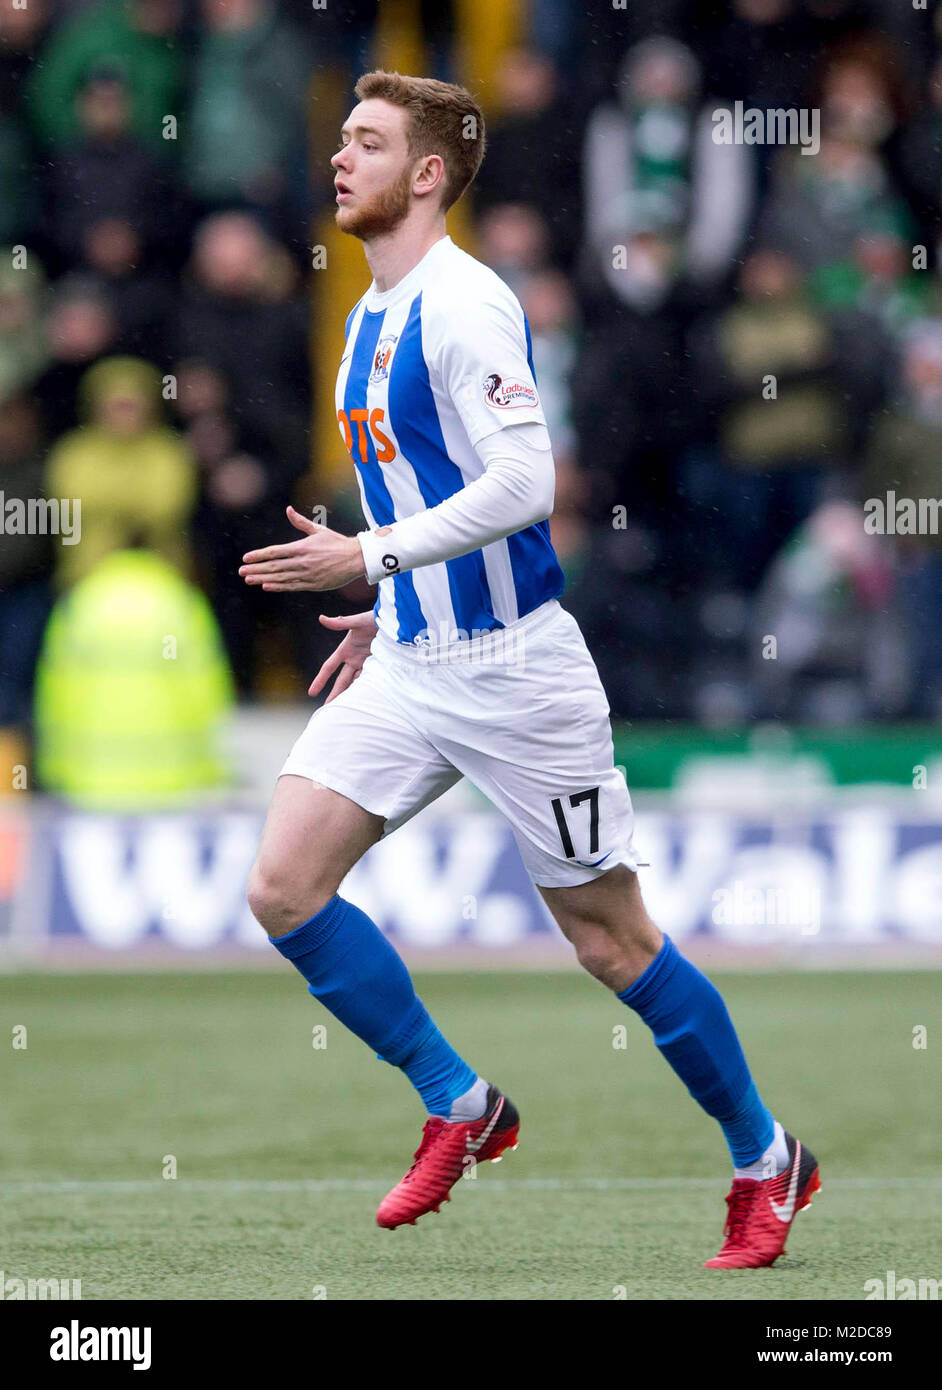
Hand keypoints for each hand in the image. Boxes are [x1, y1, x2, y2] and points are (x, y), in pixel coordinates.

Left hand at [239, 506, 365, 591]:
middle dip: (256, 569)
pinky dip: (278, 586)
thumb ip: (300, 522)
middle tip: (241, 571)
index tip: (246, 558)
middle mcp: (302, 562)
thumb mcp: (318, 530)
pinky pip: (292, 586)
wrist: (356, 559)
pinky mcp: (313, 584)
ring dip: (263, 578)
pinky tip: (266, 586)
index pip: (275, 552)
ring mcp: (307, 574)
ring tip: (249, 579)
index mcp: (301, 547)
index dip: (259, 555)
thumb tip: (288, 510)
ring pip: (280, 577)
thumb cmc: (337, 543)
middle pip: (274, 566)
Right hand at [309, 610, 376, 701]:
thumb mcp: (359, 621)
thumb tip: (321, 618)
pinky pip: (371, 679)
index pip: (329, 667)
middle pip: (342, 680)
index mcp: (346, 649)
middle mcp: (354, 658)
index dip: (320, 680)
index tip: (311, 692)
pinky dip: (368, 688)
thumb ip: (341, 622)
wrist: (396, 620)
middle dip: (335, 694)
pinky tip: (366, 700)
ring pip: (356, 682)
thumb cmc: (375, 617)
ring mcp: (367, 662)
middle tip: (328, 709)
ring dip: (352, 694)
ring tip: (348, 709)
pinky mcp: (380, 664)